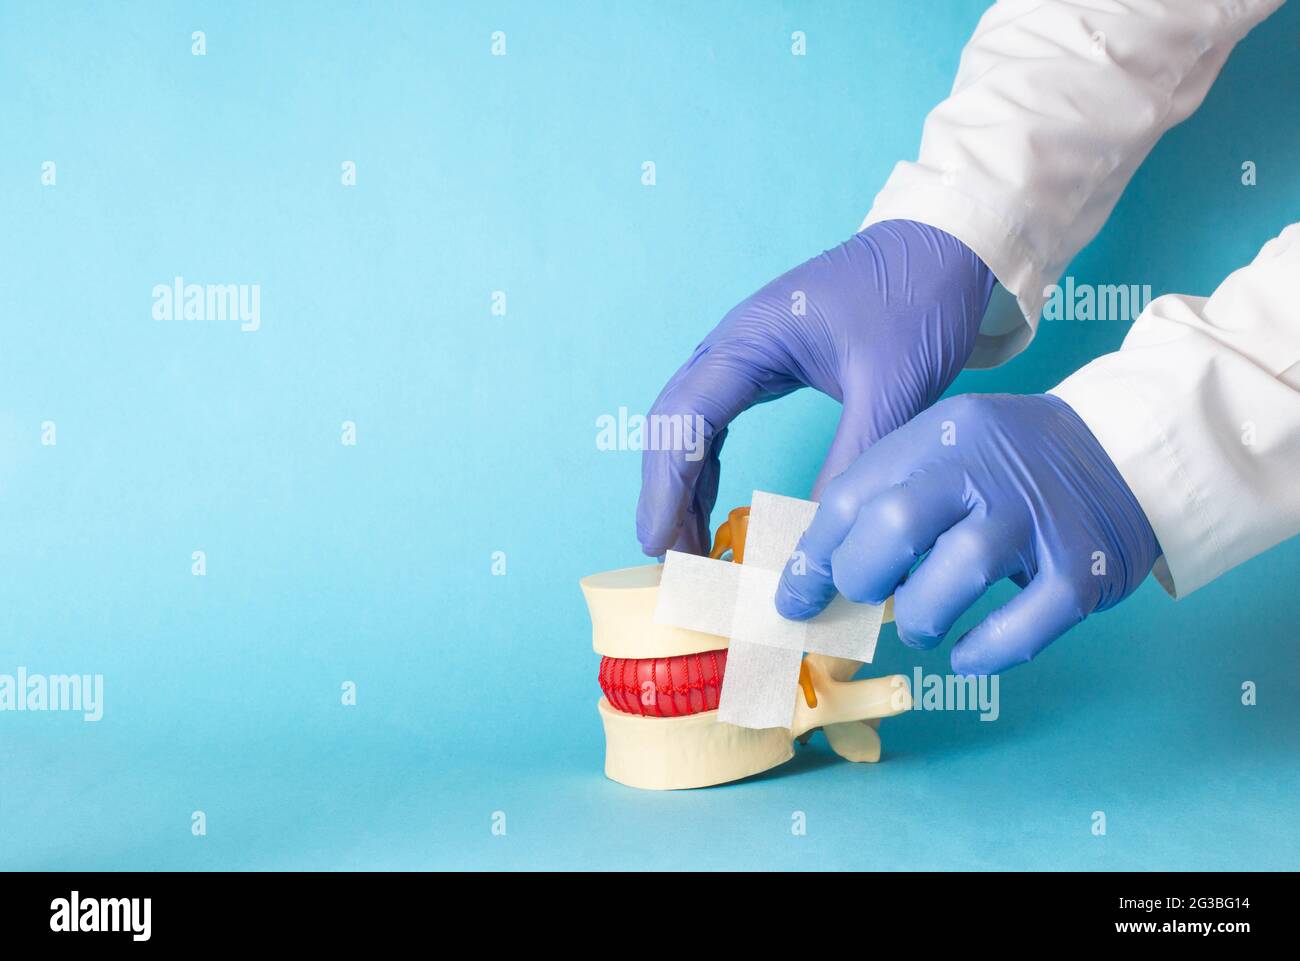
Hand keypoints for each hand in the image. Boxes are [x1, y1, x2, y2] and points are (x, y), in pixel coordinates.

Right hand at [636, 220, 994, 555]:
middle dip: (663, 494)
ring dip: (681, 486)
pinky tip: (713, 507)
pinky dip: (707, 468)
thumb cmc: (919, 298)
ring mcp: (745, 352)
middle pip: (672, 425)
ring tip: (688, 548)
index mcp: (751, 338)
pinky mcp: (765, 364)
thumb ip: (852, 459)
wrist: (947, 245)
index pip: (684, 419)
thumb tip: (818, 535)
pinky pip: (716, 422)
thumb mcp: (893, 387)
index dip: (664, 486)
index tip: (659, 542)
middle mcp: (733, 343)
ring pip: (688, 426)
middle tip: (670, 560)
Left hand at [774, 394, 1160, 674]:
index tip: (795, 596)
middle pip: (894, 525)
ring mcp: (1038, 517)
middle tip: (867, 596)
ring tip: (921, 624)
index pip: (852, 494)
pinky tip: (968, 655)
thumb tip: (820, 570)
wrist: (1133, 447)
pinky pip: (1023, 626)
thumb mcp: (950, 446)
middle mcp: (987, 468)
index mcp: (941, 434)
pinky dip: (985, 652)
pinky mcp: (1085, 568)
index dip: (813, 554)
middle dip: (861, 577)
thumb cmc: (1016, 462)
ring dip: (919, 617)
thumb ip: (891, 494)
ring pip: (954, 575)